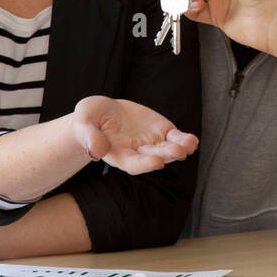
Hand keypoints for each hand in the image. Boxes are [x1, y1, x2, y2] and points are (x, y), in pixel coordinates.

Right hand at [71, 95, 198, 174]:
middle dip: (166, 155)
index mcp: (117, 154)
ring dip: (179, 148)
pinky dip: (184, 140)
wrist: (102, 112)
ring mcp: (150, 143)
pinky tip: (192, 141)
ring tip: (190, 145)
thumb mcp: (84, 122)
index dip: (145, 164)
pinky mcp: (160, 132)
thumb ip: (89, 136)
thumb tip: (96, 151)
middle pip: (153, 156)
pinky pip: (174, 138)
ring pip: (167, 149)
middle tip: (178, 152)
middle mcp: (136, 152)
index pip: (132, 164)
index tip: (157, 162)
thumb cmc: (89, 118)